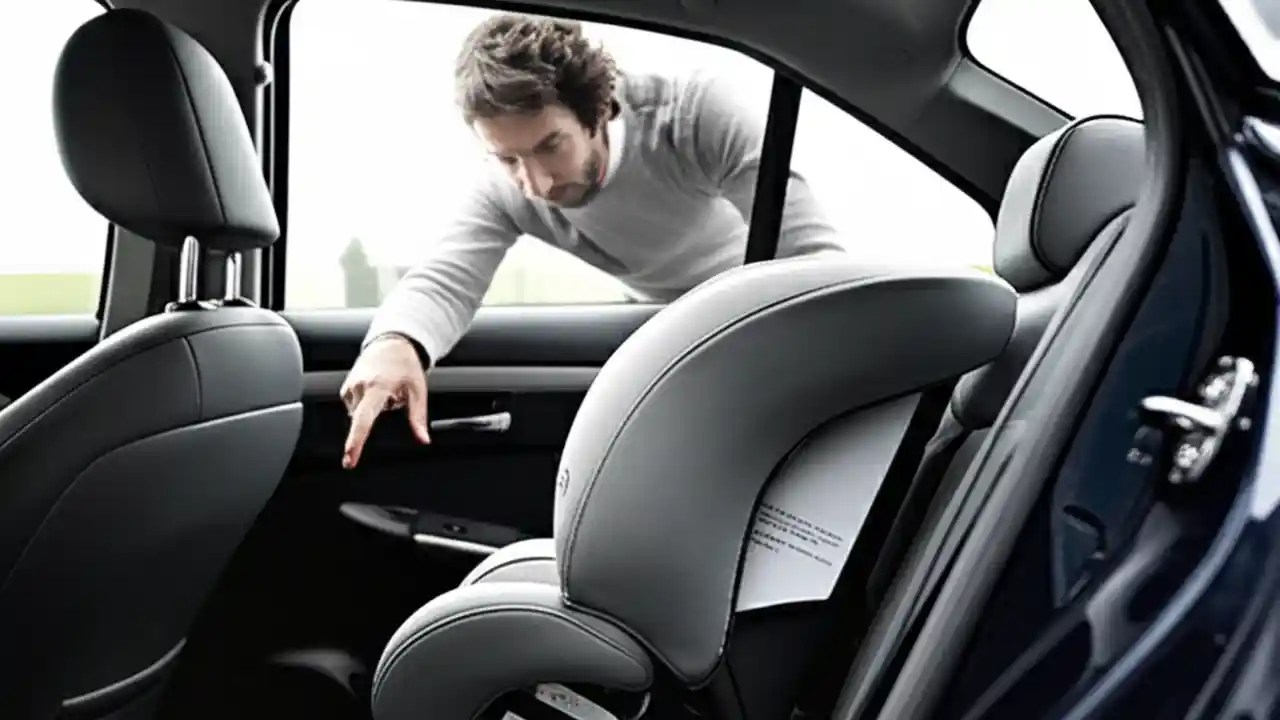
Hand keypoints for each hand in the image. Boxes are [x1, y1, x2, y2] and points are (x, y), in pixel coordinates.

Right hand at [339, 334, 430, 468]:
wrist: (391, 343)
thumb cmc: (406, 365)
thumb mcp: (417, 390)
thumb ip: (418, 417)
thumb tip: (424, 439)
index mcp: (376, 388)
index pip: (363, 421)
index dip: (355, 442)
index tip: (349, 458)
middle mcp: (359, 387)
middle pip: (362, 420)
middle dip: (374, 419)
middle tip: (393, 396)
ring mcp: (350, 386)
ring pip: (359, 414)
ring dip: (373, 410)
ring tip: (387, 392)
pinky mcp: (345, 386)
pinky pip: (355, 406)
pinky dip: (367, 404)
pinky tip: (378, 391)